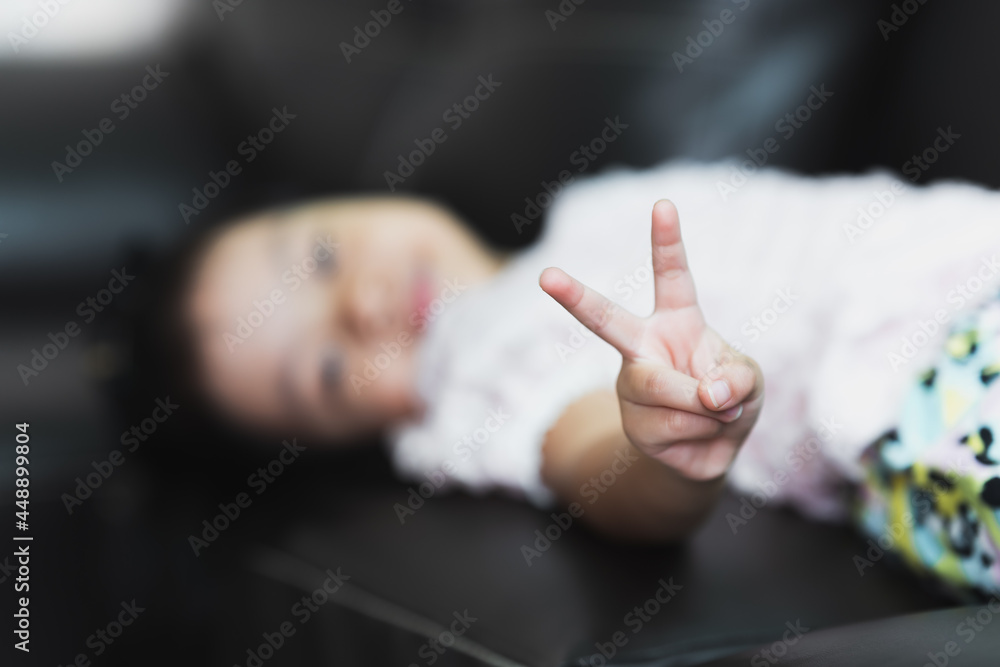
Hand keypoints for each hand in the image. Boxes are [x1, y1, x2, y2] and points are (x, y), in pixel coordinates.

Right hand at [539, 200, 763, 479]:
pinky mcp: (633, 424)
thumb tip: (709, 396)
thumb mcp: (749, 381)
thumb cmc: (730, 400)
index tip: (663, 205)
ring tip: (714, 414)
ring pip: (665, 388)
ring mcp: (632, 385)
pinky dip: (702, 432)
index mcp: (675, 321)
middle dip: (574, 297)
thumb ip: (738, 380)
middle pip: (606, 320)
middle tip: (545, 275)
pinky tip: (698, 433)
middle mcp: (643, 347)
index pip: (671, 275)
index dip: (667, 241)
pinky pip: (673, 424)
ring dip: (706, 408)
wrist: (712, 451)